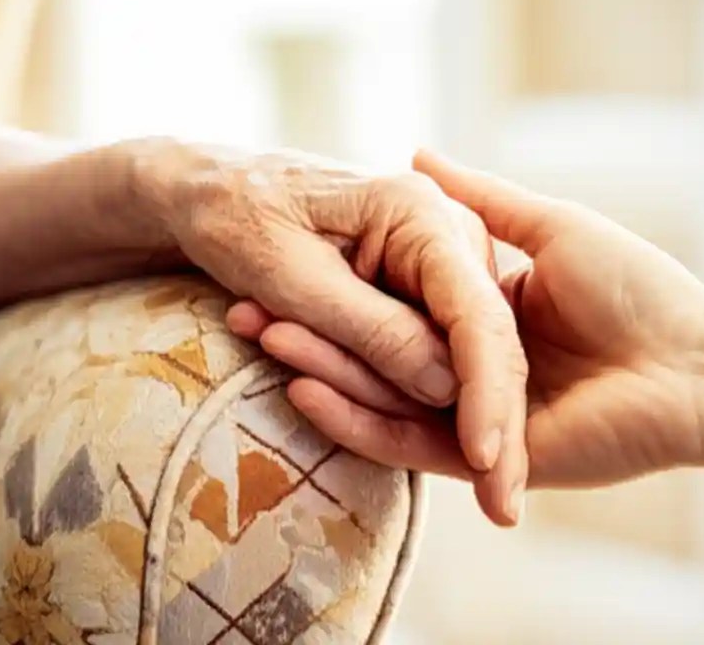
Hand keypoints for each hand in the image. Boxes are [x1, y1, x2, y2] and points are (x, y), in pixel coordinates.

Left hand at [131, 141, 528, 523]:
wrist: (207, 194)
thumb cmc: (236, 217)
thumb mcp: (292, 278)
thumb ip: (373, 332)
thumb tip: (448, 389)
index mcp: (422, 214)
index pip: (478, 315)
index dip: (489, 393)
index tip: (488, 461)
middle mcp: (446, 235)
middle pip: (480, 344)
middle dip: (472, 420)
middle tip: (496, 509)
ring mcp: (437, 265)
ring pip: (447, 357)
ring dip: (381, 393)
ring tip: (295, 371)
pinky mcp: (418, 292)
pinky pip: (418, 353)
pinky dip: (372, 381)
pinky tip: (307, 391)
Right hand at [232, 150, 703, 491]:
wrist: (693, 360)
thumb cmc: (636, 285)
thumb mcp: (547, 228)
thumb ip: (479, 200)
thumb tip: (416, 153)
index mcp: (490, 317)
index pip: (396, 307)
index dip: (339, 288)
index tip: (279, 267)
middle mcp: (475, 371)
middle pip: (378, 355)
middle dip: (313, 335)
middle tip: (245, 310)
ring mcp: (478, 419)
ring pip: (383, 399)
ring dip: (321, 371)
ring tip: (262, 338)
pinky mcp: (486, 461)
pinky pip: (409, 444)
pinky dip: (358, 420)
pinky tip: (306, 388)